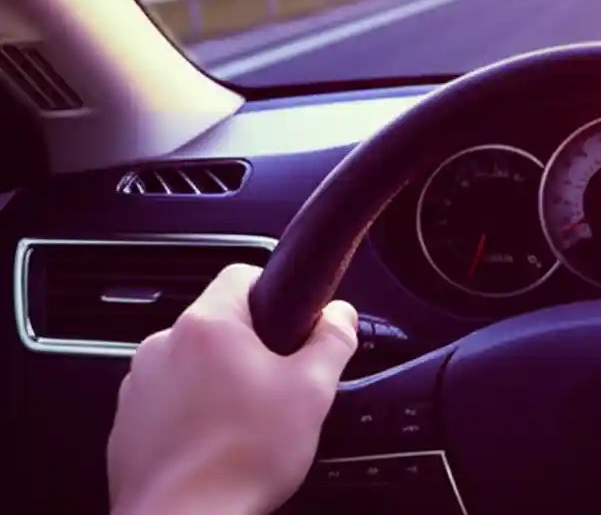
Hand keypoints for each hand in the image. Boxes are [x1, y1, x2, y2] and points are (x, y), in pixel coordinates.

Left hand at [108, 264, 357, 514]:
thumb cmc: (243, 459)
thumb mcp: (313, 391)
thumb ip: (333, 340)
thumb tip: (340, 314)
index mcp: (207, 326)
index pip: (242, 274)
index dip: (276, 293)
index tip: (293, 325)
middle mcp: (162, 346)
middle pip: (219, 324)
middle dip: (252, 349)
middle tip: (280, 387)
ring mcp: (138, 386)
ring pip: (193, 365)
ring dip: (220, 383)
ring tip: (248, 425)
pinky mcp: (127, 424)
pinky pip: (169, 403)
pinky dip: (193, 416)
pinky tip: (218, 446)